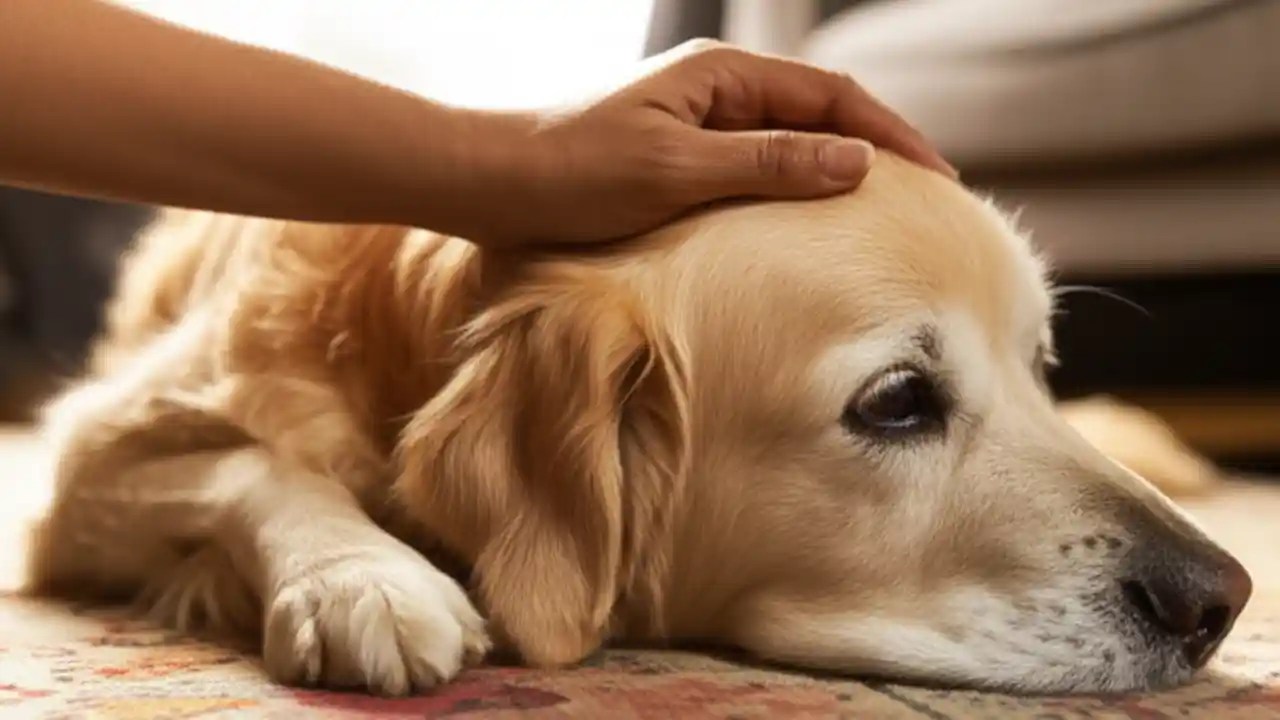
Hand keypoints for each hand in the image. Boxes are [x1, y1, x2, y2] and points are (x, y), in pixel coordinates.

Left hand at [473, 39, 954, 246]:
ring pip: (787, 143)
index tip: (939, 179)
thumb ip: (766, 164)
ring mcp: (695, 122)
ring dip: (834, 174)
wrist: (488, 182)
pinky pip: (752, 169)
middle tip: (926, 201)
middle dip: (875, 151)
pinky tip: (805, 226)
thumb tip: (856, 162)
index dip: (892, 135)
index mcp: (721, 76)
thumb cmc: (570, 172)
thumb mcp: (675, 171)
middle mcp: (714, 90)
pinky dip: (790, 192)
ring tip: (880, 217)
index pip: (832, 97)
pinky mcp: (675, 157)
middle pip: (818, 114)